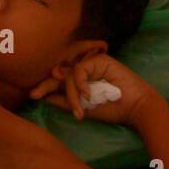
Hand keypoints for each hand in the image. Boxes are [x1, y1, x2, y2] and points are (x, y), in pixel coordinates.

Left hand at [28, 53, 160, 129]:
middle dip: (46, 85)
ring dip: (72, 94)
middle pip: (60, 74)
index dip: (46, 87)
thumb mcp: (84, 108)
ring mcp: (90, 63)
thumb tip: (45, 97)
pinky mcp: (98, 59)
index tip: (33, 97)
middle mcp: (83, 70)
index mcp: (80, 81)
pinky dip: (80, 83)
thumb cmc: (112, 110)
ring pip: (69, 75)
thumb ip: (66, 101)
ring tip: (79, 110)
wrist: (135, 107)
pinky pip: (79, 70)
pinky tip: (88, 95)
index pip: (59, 82)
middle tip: (34, 95)